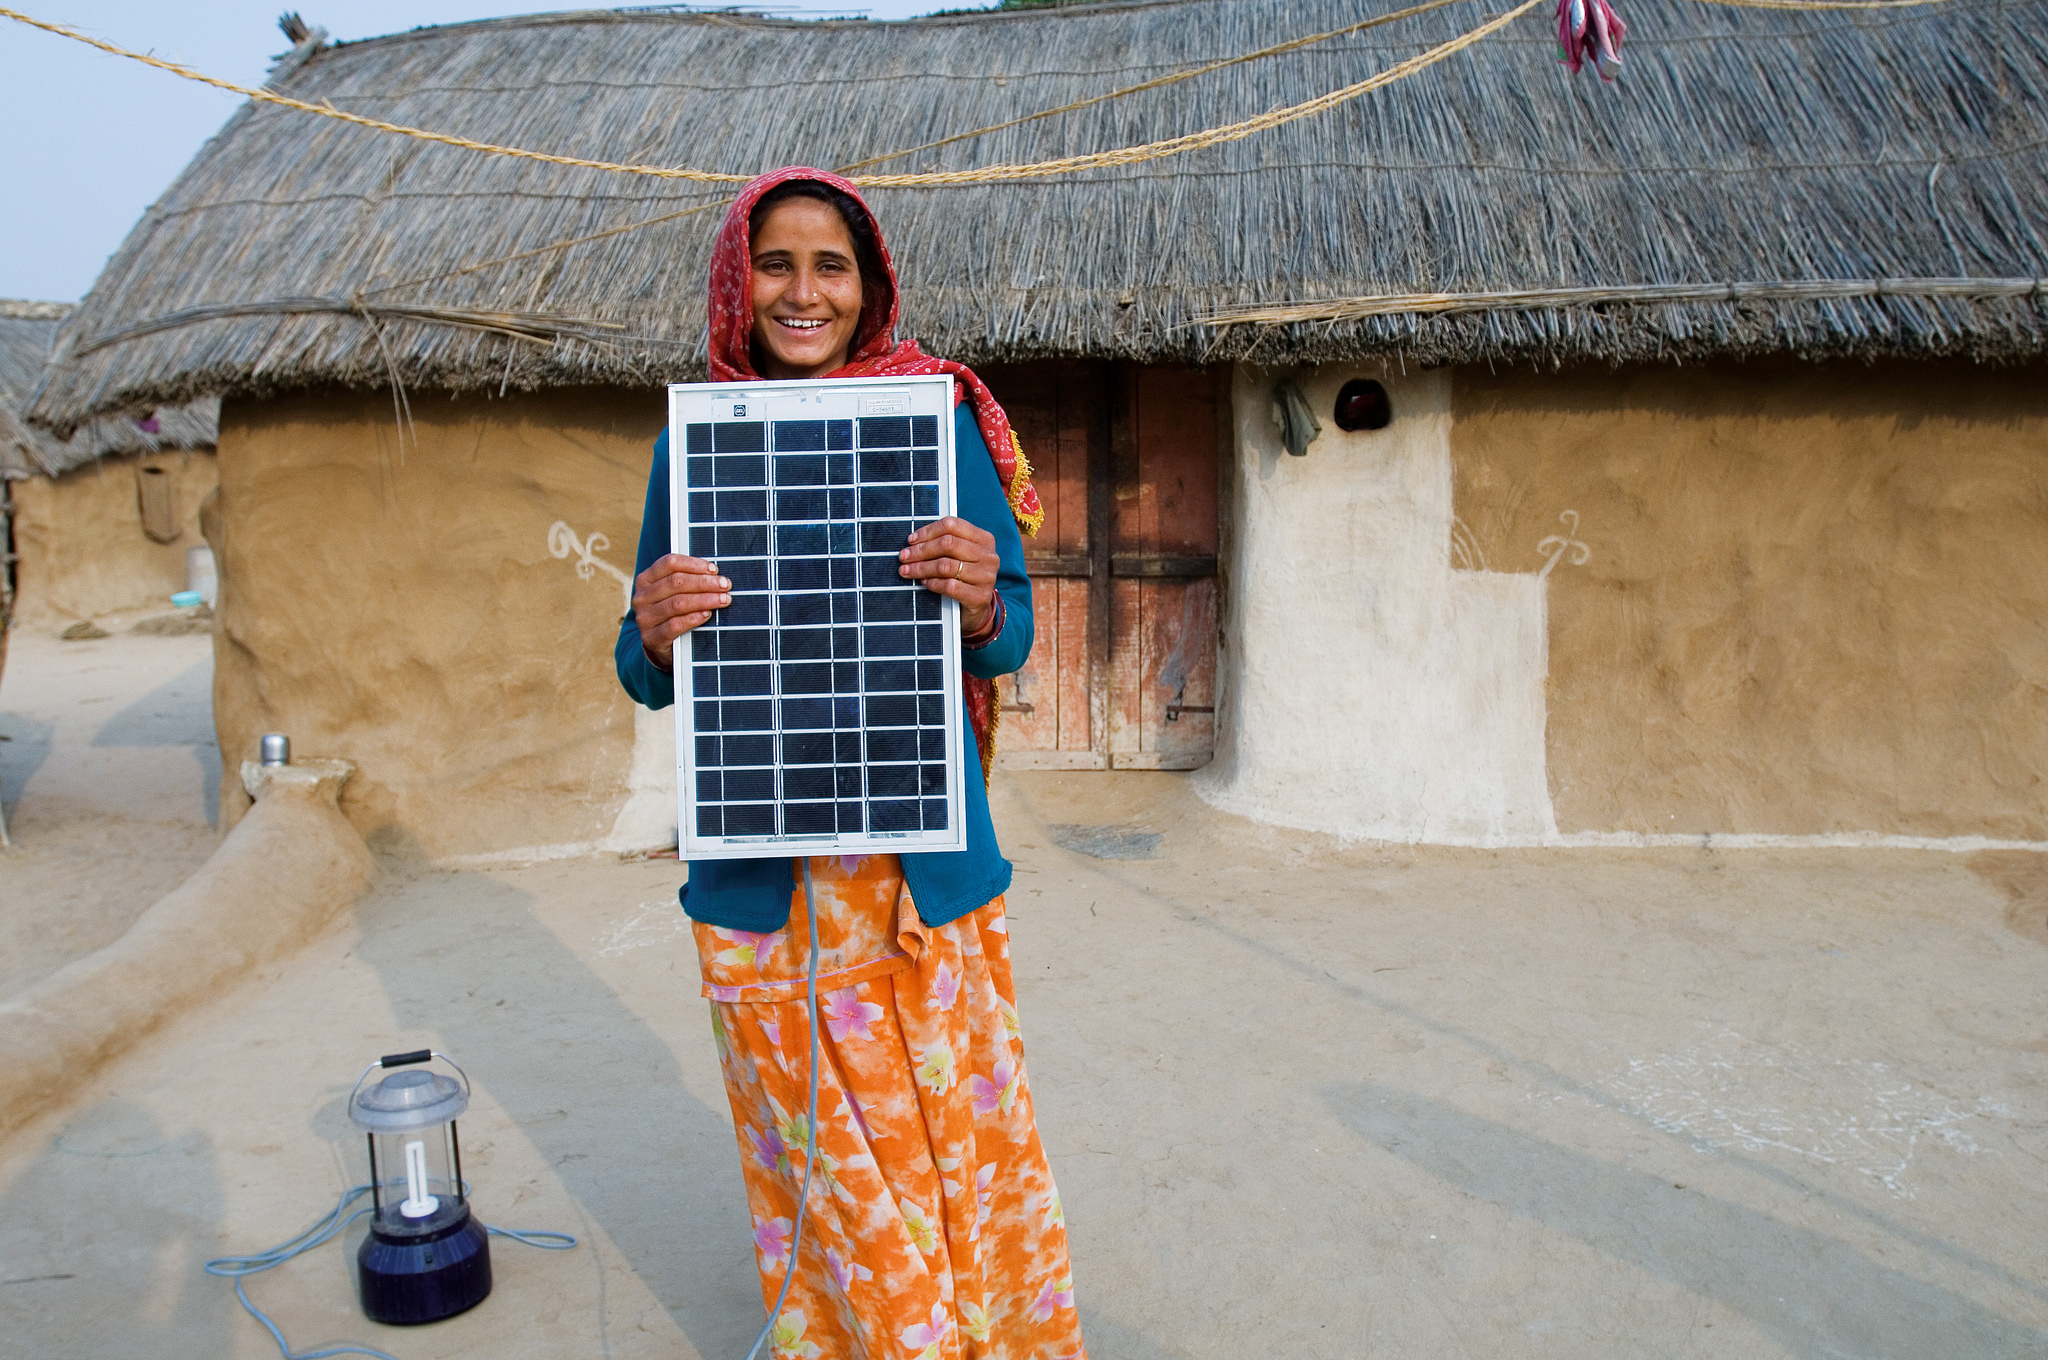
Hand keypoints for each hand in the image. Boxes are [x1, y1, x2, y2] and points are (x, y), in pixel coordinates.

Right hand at [633, 554, 729, 669]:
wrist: (658, 644)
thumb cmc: (671, 612)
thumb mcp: (672, 593)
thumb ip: (687, 579)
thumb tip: (714, 572)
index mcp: (645, 579)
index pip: (669, 563)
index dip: (694, 564)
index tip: (714, 569)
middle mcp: (642, 597)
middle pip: (676, 583)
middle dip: (704, 582)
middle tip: (725, 585)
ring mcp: (644, 618)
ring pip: (678, 603)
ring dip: (705, 599)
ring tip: (724, 599)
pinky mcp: (651, 638)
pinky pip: (675, 625)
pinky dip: (694, 618)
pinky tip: (707, 614)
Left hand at [899, 517, 998, 635]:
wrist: (978, 608)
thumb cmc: (964, 577)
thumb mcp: (961, 556)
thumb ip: (945, 544)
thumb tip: (913, 541)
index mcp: (984, 539)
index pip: (952, 525)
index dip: (928, 531)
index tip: (911, 540)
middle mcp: (989, 556)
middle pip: (948, 544)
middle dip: (921, 550)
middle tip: (903, 557)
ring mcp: (986, 577)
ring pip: (946, 566)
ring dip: (921, 568)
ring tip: (907, 570)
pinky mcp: (981, 596)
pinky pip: (950, 586)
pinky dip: (933, 583)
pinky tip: (924, 583)